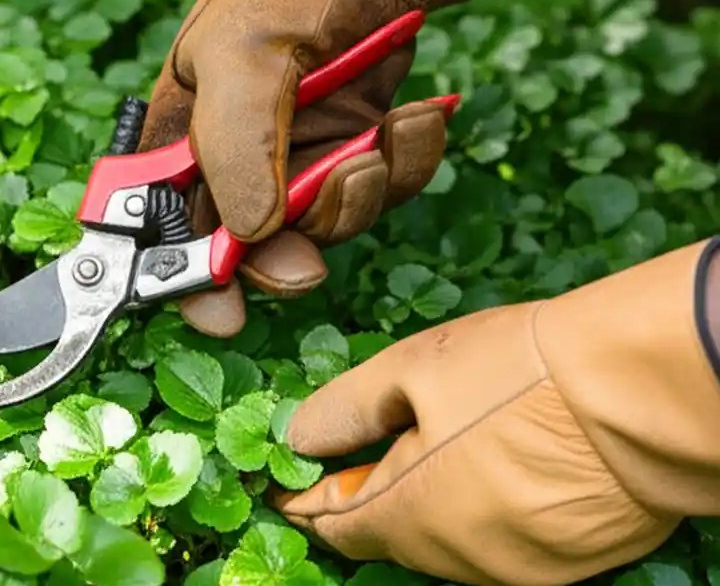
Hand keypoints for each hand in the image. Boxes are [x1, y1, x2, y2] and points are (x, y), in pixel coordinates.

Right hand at [135, 0, 541, 336]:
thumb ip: (234, 149)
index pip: (161, 227)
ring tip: (376, 142)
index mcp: (181, 132)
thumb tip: (250, 237)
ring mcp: (304, 150)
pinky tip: (416, 113)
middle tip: (305, 265)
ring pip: (327, 226)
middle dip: (284, 256)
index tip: (217, 317)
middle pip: (249, 246)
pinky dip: (408, 161)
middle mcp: (238, 152)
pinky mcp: (364, 140)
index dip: (179, 279)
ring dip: (358, 197)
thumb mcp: (244, 53)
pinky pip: (386, 189)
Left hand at [272, 239, 719, 585]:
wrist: (649, 395)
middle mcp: (458, 560)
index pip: (333, 525)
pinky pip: (500, 542)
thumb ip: (346, 410)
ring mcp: (517, 569)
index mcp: (408, 517)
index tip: (287, 483)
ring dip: (425, 504)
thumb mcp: (412, 371)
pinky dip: (480, 511)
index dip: (304, 499)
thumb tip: (299, 436)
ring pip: (446, 541)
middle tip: (357, 453)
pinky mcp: (567, 563)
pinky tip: (494, 466)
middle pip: (389, 534)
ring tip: (430, 449)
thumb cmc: (522, 374)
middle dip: (364, 497)